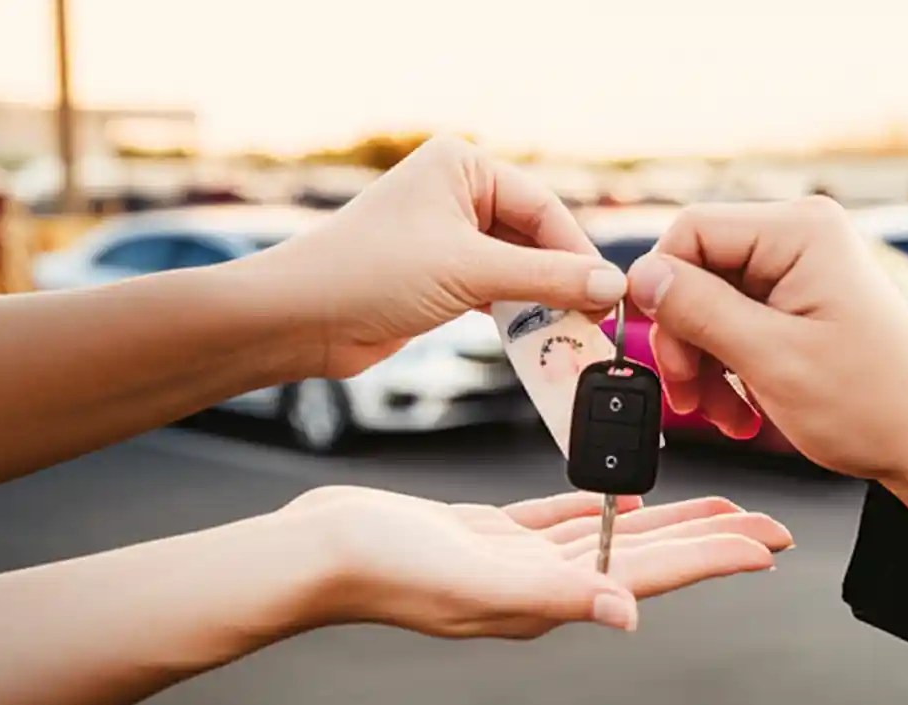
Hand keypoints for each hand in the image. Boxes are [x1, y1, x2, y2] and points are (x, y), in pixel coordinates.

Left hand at [239, 137, 626, 378]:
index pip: (542, 207)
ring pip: (516, 268)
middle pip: (533, 238)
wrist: (298, 319)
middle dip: (562, 280)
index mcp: (462, 165)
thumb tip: (610, 284)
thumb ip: (546, 279)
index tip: (608, 293)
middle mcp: (456, 193)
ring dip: (541, 302)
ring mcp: (446, 236)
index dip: (577, 253)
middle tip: (596, 319)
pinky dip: (516, 314)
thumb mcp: (470, 272)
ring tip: (573, 333)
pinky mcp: (438, 276)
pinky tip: (537, 337)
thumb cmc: (369, 274)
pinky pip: (495, 291)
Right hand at [281, 487, 791, 637]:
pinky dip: (599, 504)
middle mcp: (544, 582)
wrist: (319, 552)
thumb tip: (627, 615)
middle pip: (648, 556)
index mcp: (549, 596)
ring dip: (667, 519)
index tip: (766, 544)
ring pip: (614, 533)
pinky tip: (618, 493)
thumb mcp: (472, 579)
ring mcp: (519, 559)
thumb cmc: (383, 567)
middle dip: (711, 539)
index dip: (713, 559)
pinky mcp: (492, 533)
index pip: (652, 575)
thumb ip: (551, 595)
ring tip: (715, 507)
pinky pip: (563, 515)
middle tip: (766, 524)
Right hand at [625, 199, 907, 511]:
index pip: (690, 231)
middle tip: (689, 395)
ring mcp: (796, 268)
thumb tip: (641, 276)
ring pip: (706, 302)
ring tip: (720, 412)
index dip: (661, 289)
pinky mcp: (793, 300)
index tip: (662, 348)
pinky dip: (724, 366)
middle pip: (695, 270)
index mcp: (800, 231)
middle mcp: (797, 236)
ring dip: (702, 362)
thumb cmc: (872, 403)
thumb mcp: (772, 359)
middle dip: (684, 339)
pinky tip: (739, 407)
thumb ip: (699, 310)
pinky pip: (731, 321)